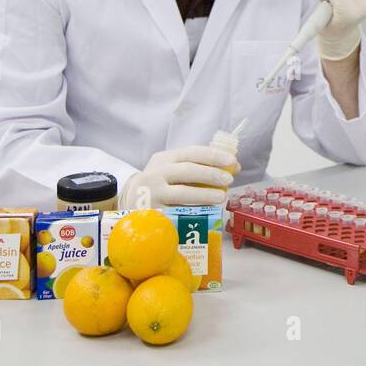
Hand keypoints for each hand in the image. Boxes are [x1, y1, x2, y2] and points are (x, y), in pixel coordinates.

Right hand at [119, 144, 236, 209]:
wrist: (131, 200)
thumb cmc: (162, 182)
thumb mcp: (175, 169)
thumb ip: (201, 166)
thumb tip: (234, 166)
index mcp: (165, 159)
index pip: (191, 153)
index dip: (212, 156)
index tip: (231, 161)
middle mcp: (157, 174)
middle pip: (187, 171)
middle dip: (210, 175)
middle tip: (228, 180)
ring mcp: (153, 194)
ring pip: (182, 193)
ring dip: (204, 194)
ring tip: (221, 196)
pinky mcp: (153, 213)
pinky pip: (176, 212)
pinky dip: (192, 212)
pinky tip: (205, 213)